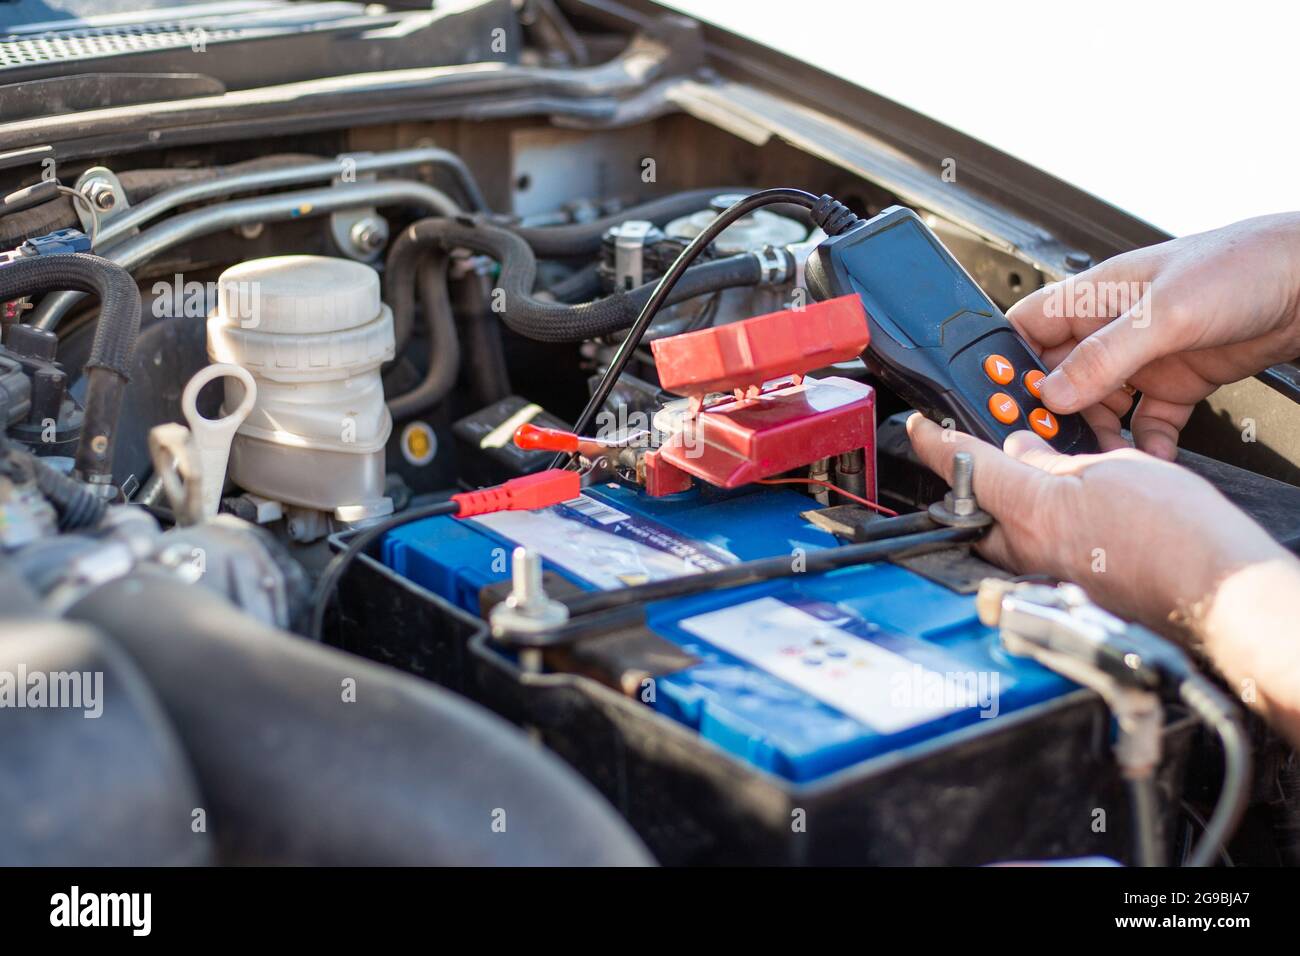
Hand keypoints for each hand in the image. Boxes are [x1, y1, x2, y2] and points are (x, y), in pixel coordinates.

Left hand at [906, 414, 1286, 631]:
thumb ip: (1058, 460)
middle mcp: (1024, 549)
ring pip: (999, 535)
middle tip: (990, 456)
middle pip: (972, 507)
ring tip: (1039, 487)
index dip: (933, 441)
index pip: (964, 465)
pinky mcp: (1061, 592)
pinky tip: (1066, 523)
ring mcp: (1040, 576)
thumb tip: (1024, 450)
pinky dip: (1036, 535)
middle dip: (974, 481)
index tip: (917, 428)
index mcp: (1030, 509)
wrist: (1217, 592)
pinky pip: (1029, 557)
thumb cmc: (1180, 535)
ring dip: (1006, 510)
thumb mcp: (1115, 467)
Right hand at [1007, 213, 1299, 458]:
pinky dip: (1144, 444)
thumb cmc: (1243, 265)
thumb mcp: (1163, 312)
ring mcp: (1142, 358)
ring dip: (1094, 434)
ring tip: (1098, 457)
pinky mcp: (1176, 383)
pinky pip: (1146, 422)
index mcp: (1094, 297)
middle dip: (1048, 412)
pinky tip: (1149, 458)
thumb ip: (1105, 355)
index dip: (1004, 363)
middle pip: (1055, 377)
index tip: (1000, 401)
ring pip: (1096, 407)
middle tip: (1045, 443)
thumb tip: (1054, 392)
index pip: (1025, 329)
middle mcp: (1111, 329)